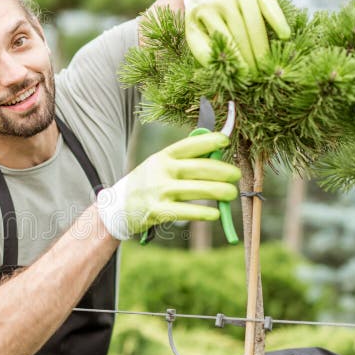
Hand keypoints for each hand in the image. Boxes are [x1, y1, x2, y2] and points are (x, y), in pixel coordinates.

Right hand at [96, 132, 240, 240]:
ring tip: (231, 193)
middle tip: (236, 175)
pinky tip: (215, 214)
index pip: (190, 145)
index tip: (226, 141)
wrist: (119, 206)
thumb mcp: (160, 164)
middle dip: (223, 171)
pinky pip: (187, 211)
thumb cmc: (147, 182)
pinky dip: (203, 213)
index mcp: (164, 156)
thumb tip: (216, 152)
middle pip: (200, 168)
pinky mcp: (159, 211)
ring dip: (219, 191)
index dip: (211, 141)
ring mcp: (160, 191)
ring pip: (197, 189)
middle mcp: (162, 171)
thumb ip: (184, 160)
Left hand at [183, 0, 290, 72]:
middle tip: (257, 75)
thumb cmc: (203, 23)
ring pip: (256, 22)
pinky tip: (285, 36)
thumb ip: (203, 51)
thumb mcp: (195, 36)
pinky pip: (270, 6)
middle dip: (250, 56)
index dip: (236, 58)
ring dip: (263, 46)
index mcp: (205, 11)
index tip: (244, 75)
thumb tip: (219, 66)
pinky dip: (278, 20)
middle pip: (241, 32)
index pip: (224, 38)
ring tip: (268, 65)